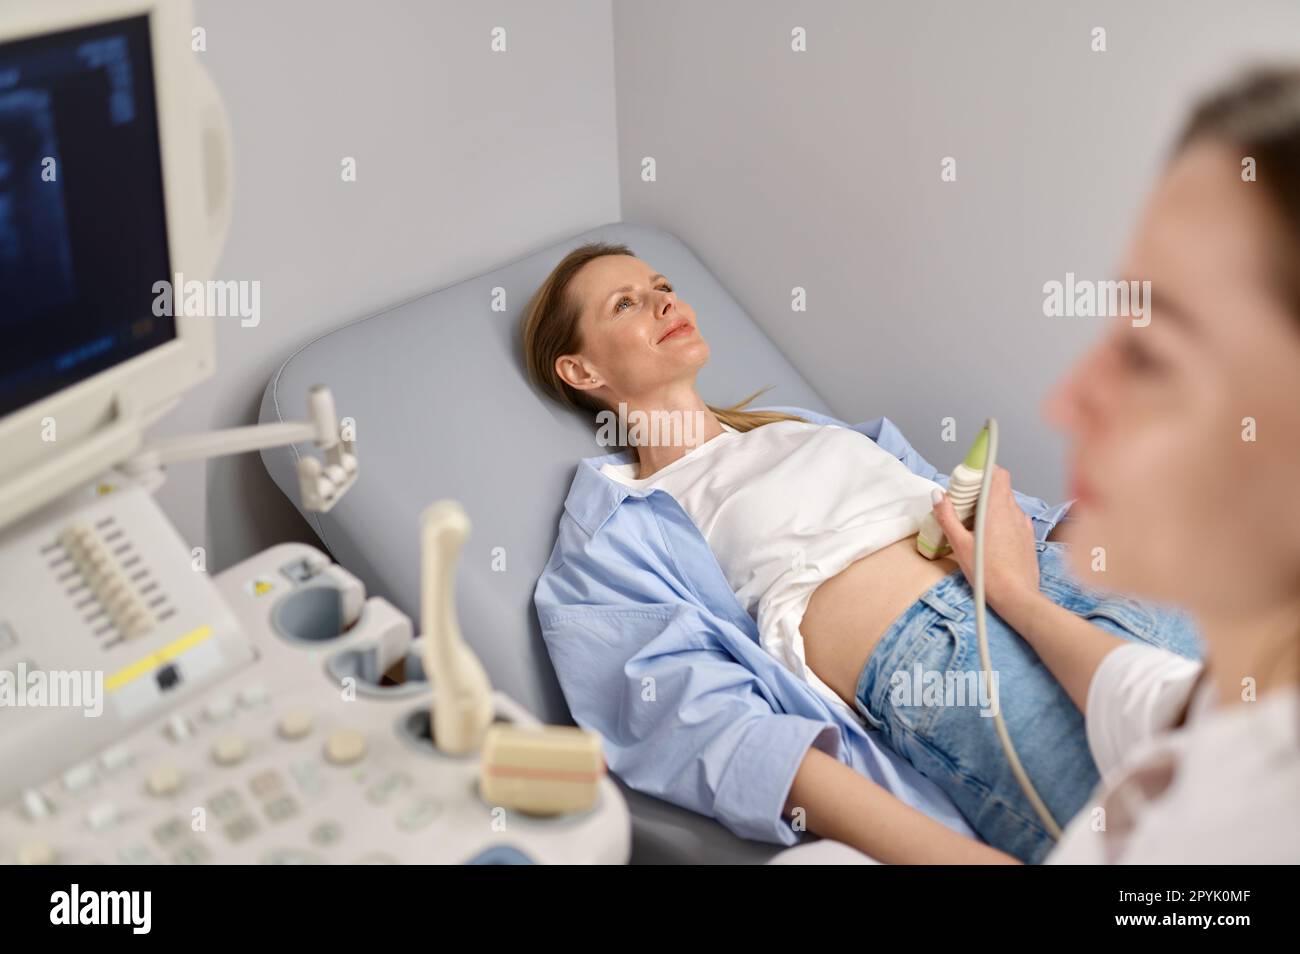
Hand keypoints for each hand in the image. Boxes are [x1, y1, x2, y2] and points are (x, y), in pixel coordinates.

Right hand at [930, 466, 1039, 610]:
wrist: (1017, 596)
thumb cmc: (987, 572)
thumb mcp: (959, 545)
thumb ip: (947, 517)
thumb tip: (937, 495)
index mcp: (997, 508)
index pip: (998, 473)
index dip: (983, 470)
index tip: (968, 480)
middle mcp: (1014, 511)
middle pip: (1000, 488)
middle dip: (981, 490)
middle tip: (963, 505)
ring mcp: (1023, 524)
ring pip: (1006, 504)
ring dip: (991, 506)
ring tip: (974, 525)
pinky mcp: (1027, 537)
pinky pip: (1013, 519)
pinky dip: (1000, 520)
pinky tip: (989, 539)